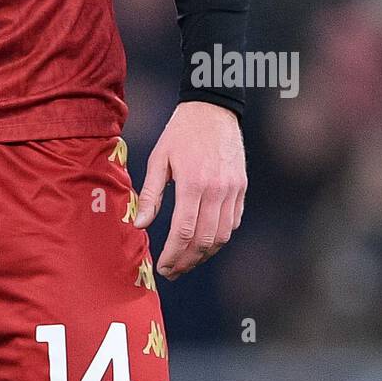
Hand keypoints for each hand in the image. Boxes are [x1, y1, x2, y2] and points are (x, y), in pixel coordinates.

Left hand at [133, 101, 246, 277]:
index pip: (184, 232)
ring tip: (186, 260)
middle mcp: (217, 190)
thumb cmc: (180, 133)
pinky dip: (219, 237)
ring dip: (204, 254)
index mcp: (193, 183)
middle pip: (204, 240)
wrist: (213, 109)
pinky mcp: (241, 188)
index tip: (162, 267)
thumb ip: (151, 194)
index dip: (173, 255)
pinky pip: (233, 222)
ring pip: (222, 236)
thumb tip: (140, 225)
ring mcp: (233, 190)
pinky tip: (204, 241)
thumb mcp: (159, 158)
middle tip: (172, 271)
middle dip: (187, 261)